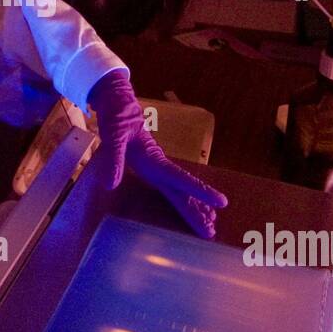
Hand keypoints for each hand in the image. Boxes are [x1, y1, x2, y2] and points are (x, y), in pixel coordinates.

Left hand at [87, 69, 226, 237]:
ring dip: (194, 207)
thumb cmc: (117, 116)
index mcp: (154, 158)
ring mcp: (157, 167)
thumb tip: (111, 185)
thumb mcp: (113, 135)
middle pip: (183, 191)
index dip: (200, 192)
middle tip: (212, 230)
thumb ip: (113, 159)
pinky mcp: (151, 168)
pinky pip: (170, 188)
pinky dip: (182, 199)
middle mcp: (160, 165)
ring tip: (210, 224)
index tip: (221, 202)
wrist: (118, 101)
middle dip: (198, 210)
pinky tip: (192, 207)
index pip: (181, 178)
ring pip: (179, 191)